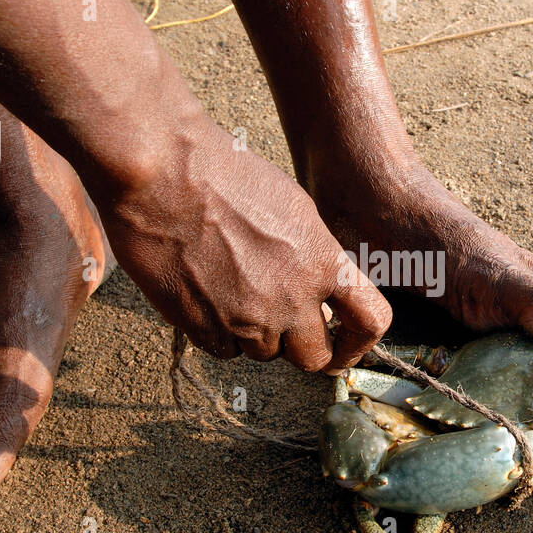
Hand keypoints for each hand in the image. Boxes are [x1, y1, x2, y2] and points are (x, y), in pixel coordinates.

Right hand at [100, 114, 391, 371]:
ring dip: (253, 335)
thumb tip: (314, 287)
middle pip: (313, 358)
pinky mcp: (206, 329)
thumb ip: (312, 256)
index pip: (370, 320)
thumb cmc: (223, 175)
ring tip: (229, 288)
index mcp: (322, 263)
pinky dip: (216, 333)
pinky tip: (203, 294)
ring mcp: (248, 320)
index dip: (358, 342)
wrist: (161, 174)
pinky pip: (223, 352)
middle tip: (280, 325)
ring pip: (263, 354)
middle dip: (299, 346)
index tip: (344, 348)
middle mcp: (292, 299)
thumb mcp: (292, 207)